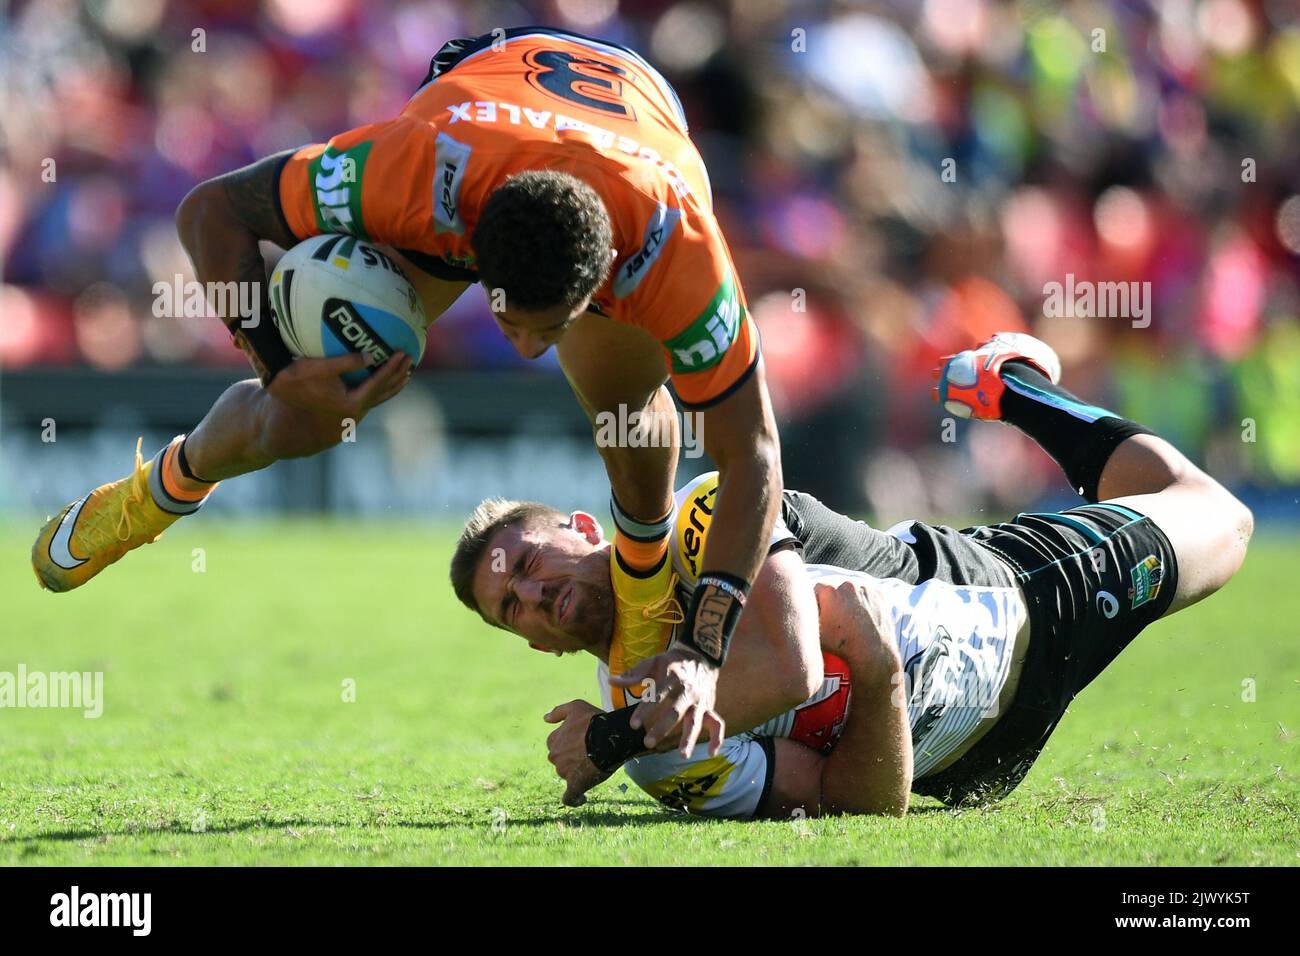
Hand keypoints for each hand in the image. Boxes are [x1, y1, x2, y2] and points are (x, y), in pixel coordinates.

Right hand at [267, 352, 412, 417]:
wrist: (280, 406)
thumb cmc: (296, 382)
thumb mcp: (320, 369)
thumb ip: (347, 363)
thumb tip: (372, 355)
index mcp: (351, 404)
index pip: (378, 383)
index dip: (391, 367)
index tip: (403, 353)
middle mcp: (355, 412)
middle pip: (384, 392)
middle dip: (399, 375)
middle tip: (412, 359)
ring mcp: (350, 413)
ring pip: (379, 397)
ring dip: (393, 384)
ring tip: (407, 372)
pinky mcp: (345, 409)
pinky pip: (369, 396)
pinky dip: (379, 387)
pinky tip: (381, 376)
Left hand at [543, 700, 612, 806]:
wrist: (610, 738)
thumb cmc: (594, 721)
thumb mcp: (575, 707)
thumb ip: (558, 712)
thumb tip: (544, 718)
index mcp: (553, 740)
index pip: (557, 744)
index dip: (570, 742)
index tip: (581, 742)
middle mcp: (554, 757)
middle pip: (561, 760)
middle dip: (572, 757)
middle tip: (591, 752)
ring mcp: (564, 772)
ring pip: (568, 775)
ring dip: (578, 772)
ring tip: (596, 765)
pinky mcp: (575, 785)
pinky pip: (571, 797)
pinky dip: (575, 800)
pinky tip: (582, 799)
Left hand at [609, 647, 723, 758]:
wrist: (701, 655)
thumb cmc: (672, 662)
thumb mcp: (653, 662)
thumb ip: (633, 674)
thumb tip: (612, 681)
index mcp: (671, 678)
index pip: (656, 696)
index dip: (644, 710)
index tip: (633, 725)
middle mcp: (687, 691)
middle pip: (675, 712)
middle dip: (662, 728)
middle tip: (647, 742)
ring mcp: (700, 701)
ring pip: (696, 722)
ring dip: (689, 739)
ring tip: (682, 756)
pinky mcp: (710, 707)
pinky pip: (718, 724)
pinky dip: (717, 739)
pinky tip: (711, 754)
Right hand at [815, 581, 899, 685]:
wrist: (872, 653)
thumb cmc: (841, 646)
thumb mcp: (814, 633)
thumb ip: (806, 615)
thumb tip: (801, 606)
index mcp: (829, 592)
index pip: (817, 589)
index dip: (818, 601)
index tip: (822, 613)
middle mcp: (847, 585)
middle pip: (836, 589)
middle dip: (835, 600)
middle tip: (838, 618)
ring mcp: (866, 589)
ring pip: (854, 592)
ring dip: (851, 601)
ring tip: (853, 620)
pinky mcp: (880, 594)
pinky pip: (869, 595)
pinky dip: (866, 603)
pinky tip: (865, 618)